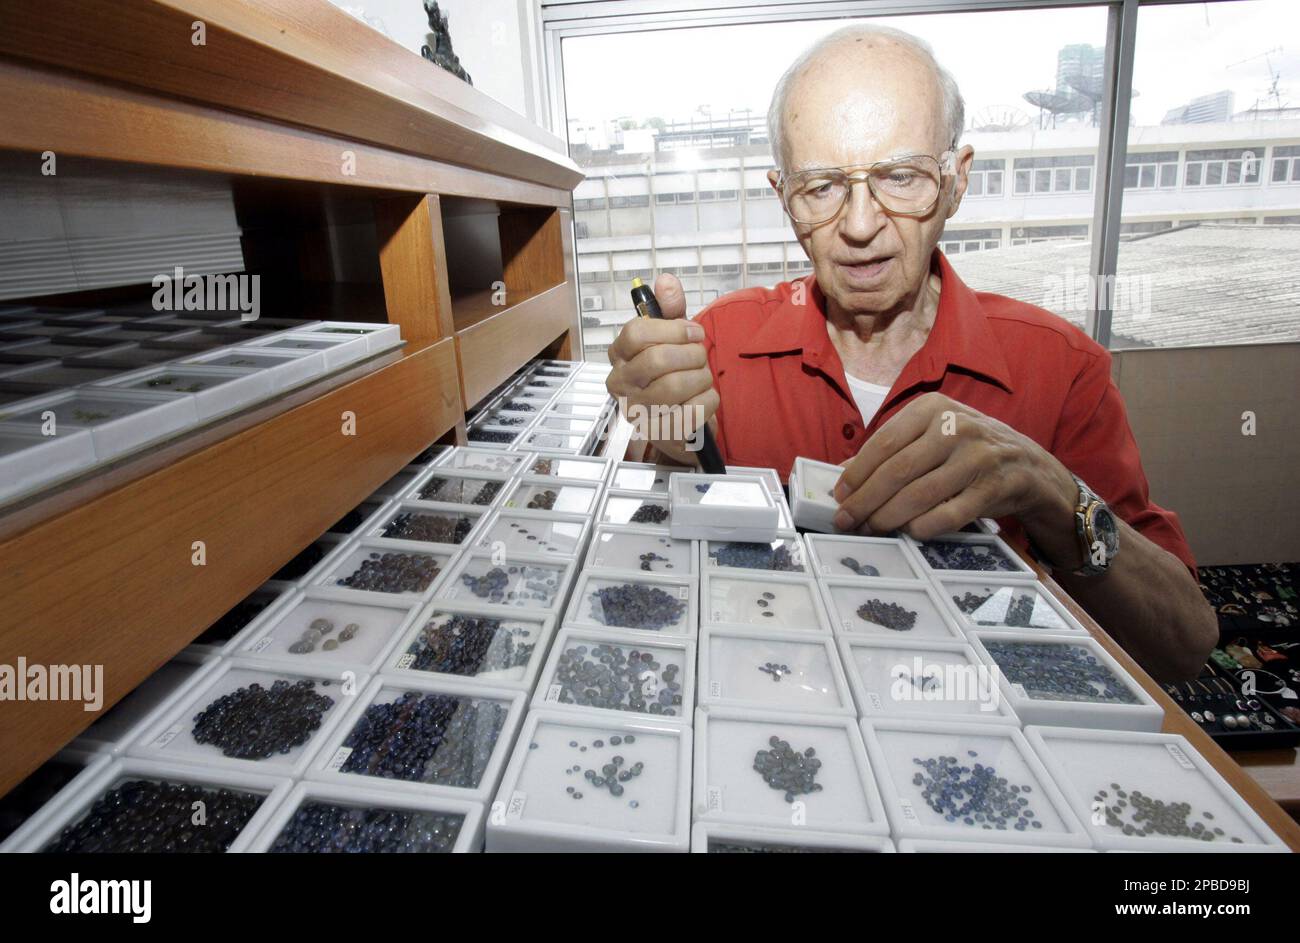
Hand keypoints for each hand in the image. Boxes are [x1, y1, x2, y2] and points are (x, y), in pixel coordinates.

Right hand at [606, 273, 717, 452]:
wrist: (682, 426)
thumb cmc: (674, 376)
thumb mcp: (673, 338)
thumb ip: (670, 309)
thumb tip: (666, 281)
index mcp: (619, 356)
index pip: (636, 333)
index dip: (673, 329)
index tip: (694, 332)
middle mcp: (620, 385)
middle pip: (657, 359)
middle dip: (692, 355)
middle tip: (700, 358)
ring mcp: (636, 413)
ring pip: (676, 385)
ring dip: (702, 378)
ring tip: (702, 379)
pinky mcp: (658, 434)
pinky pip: (693, 410)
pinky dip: (709, 401)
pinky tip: (704, 400)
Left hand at [831, 392, 1077, 545]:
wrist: (1028, 464)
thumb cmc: (966, 449)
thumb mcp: (930, 436)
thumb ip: (891, 449)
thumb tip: (844, 472)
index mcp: (933, 408)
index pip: (883, 443)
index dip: (857, 474)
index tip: (839, 497)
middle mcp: (955, 426)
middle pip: (897, 471)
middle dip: (865, 501)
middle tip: (846, 521)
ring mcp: (977, 457)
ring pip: (920, 494)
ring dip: (888, 517)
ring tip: (870, 529)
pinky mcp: (994, 487)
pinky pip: (949, 514)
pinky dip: (923, 526)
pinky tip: (908, 533)